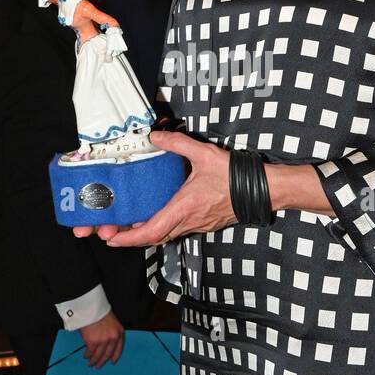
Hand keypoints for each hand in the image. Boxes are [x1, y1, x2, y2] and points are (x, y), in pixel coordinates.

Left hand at [70, 129, 236, 247]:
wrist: (262, 190)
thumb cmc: (235, 177)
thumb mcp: (204, 154)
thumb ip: (178, 144)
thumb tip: (156, 136)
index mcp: (185, 207)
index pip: (151, 231)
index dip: (128, 237)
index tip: (112, 238)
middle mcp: (189, 220)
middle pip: (154, 238)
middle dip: (130, 237)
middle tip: (113, 232)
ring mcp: (197, 224)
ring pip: (166, 235)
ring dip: (147, 233)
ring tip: (130, 225)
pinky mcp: (204, 223)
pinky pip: (178, 230)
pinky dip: (163, 228)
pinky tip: (158, 217)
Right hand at [80, 309, 124, 367]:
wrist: (92, 308)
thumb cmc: (100, 312)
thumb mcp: (112, 322)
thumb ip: (110, 332)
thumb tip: (104, 344)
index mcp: (119, 332)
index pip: (119, 348)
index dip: (115, 356)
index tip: (112, 362)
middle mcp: (113, 338)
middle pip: (108, 354)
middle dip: (102, 361)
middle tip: (98, 366)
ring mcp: (103, 341)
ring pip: (98, 355)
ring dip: (93, 361)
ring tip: (90, 363)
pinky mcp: (93, 342)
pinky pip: (90, 352)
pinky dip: (87, 355)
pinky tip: (86, 356)